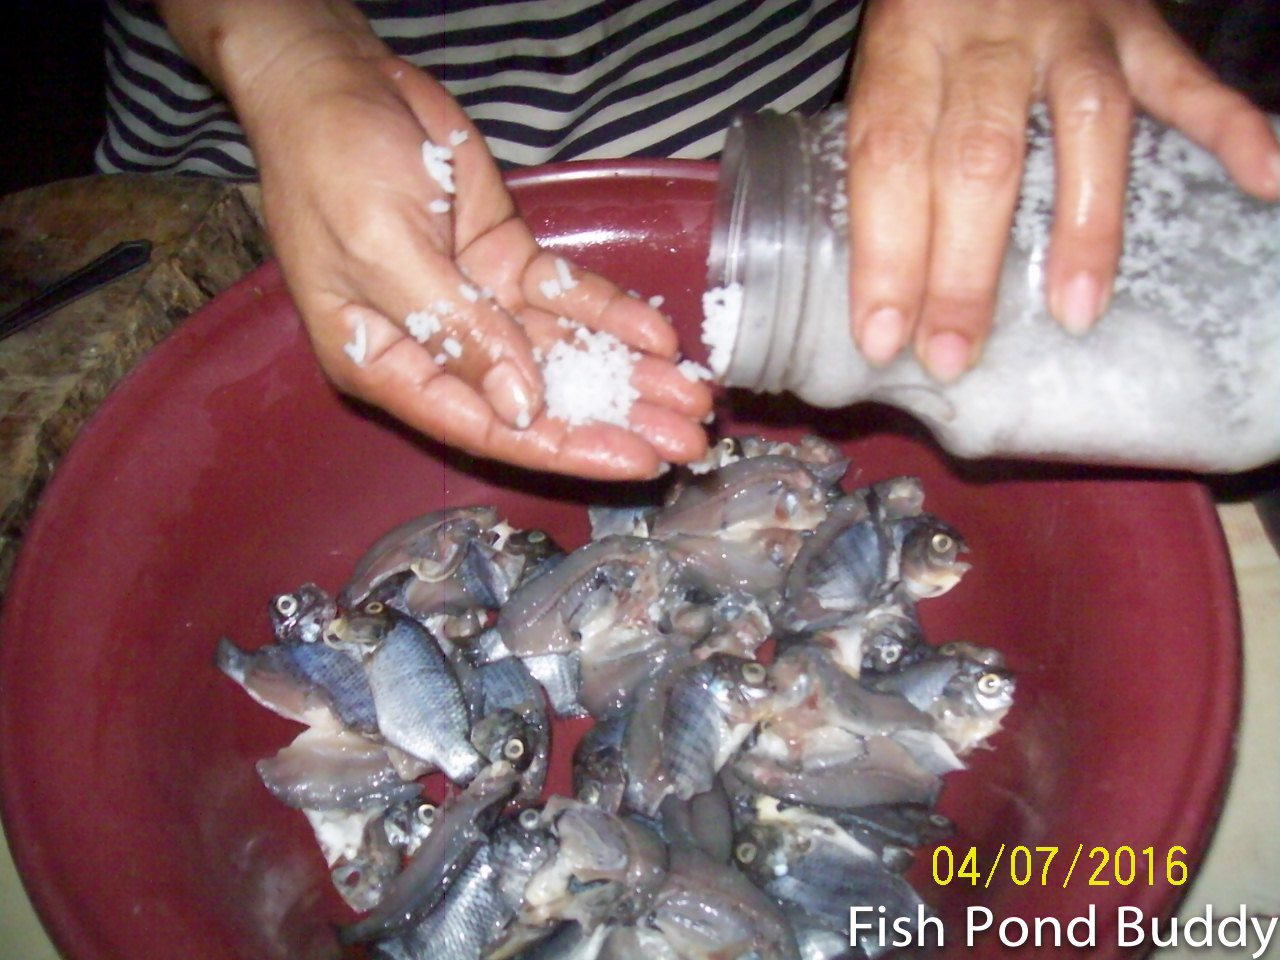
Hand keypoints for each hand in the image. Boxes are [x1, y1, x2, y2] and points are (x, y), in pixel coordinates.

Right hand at [242, 51, 709, 478]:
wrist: (336, 81)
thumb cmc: (331, 167)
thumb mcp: (383, 252)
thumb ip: (456, 330)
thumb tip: (521, 405)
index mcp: (388, 363)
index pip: (484, 426)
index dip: (562, 447)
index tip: (633, 463)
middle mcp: (439, 345)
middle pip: (536, 399)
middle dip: (614, 419)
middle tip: (688, 442)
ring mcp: (479, 302)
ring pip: (562, 352)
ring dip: (628, 375)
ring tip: (693, 399)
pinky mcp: (507, 260)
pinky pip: (567, 295)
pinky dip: (611, 313)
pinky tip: (658, 335)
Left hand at [845, 0, 1279, 380]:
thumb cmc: (933, 17)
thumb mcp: (888, 64)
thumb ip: (886, 154)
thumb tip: (878, 287)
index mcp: (909, 44)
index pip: (890, 156)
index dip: (886, 253)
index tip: (880, 337)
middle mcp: (989, 34)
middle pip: (979, 155)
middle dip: (964, 269)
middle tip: (954, 355)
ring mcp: (1072, 28)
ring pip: (1083, 122)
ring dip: (1082, 225)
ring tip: (1076, 313)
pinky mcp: (1138, 24)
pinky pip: (1186, 77)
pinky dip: (1229, 128)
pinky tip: (1263, 179)